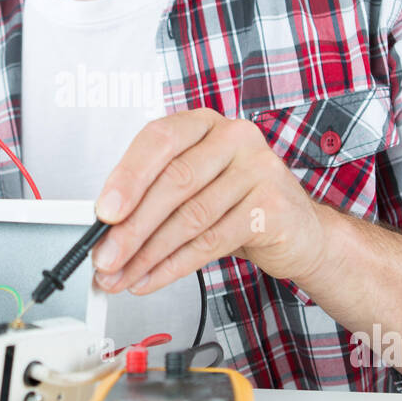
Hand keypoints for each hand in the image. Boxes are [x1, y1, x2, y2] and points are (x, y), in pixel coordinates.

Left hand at [90, 108, 326, 294]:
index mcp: (204, 123)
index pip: (158, 140)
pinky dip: (175, 265)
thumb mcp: (194, 187)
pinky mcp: (271, 207)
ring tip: (124, 274)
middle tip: (106, 256)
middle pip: (173, 182)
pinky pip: (212, 242)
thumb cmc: (238, 202)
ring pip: (190, 217)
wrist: (297, 230)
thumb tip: (105, 228)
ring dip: (149, 254)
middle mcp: (233, 137)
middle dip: (132, 228)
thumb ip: (151, 196)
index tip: (103, 212)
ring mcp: (258, 169)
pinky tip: (153, 277)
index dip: (126, 177)